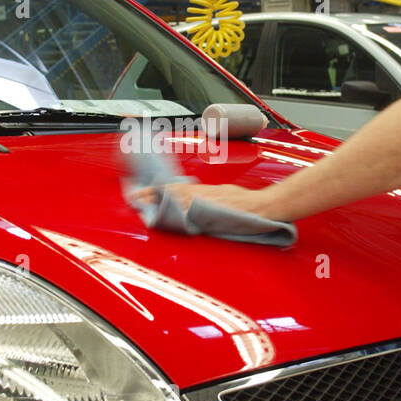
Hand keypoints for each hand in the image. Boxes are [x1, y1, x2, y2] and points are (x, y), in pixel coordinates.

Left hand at [130, 183, 277, 217]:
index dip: (158, 189)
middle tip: (134, 195)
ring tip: (144, 202)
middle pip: (173, 192)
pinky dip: (179, 211)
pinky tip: (167, 213)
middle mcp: (205, 194)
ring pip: (180, 199)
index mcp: (206, 191)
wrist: (266, 206)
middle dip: (152, 194)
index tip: (141, 191)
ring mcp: (210, 203)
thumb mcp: (224, 195)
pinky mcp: (216, 212)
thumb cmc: (248, 204)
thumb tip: (193, 204)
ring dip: (160, 201)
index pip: (177, 188)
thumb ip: (208, 199)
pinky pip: (193, 211)